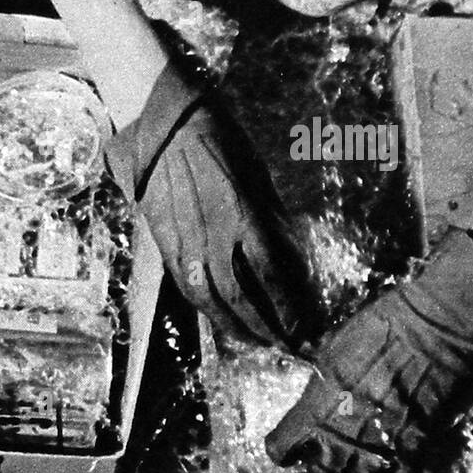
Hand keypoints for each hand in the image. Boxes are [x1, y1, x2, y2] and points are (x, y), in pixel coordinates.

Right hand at [109, 64, 319, 348]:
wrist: (164, 125)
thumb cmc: (221, 140)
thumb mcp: (257, 176)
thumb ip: (272, 221)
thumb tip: (290, 261)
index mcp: (242, 214)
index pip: (272, 275)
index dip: (291, 308)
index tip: (309, 329)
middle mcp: (212, 236)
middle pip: (241, 298)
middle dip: (269, 328)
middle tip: (291, 347)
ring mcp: (184, 243)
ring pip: (211, 301)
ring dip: (238, 327)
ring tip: (259, 342)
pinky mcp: (165, 244)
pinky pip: (188, 287)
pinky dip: (208, 310)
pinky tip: (222, 319)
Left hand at [265, 230, 472, 472]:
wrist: (433, 331)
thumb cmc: (377, 331)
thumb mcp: (326, 357)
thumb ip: (313, 396)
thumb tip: (304, 417)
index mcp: (315, 410)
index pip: (280, 449)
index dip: (277, 455)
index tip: (281, 456)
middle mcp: (344, 440)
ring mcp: (382, 453)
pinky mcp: (414, 457)